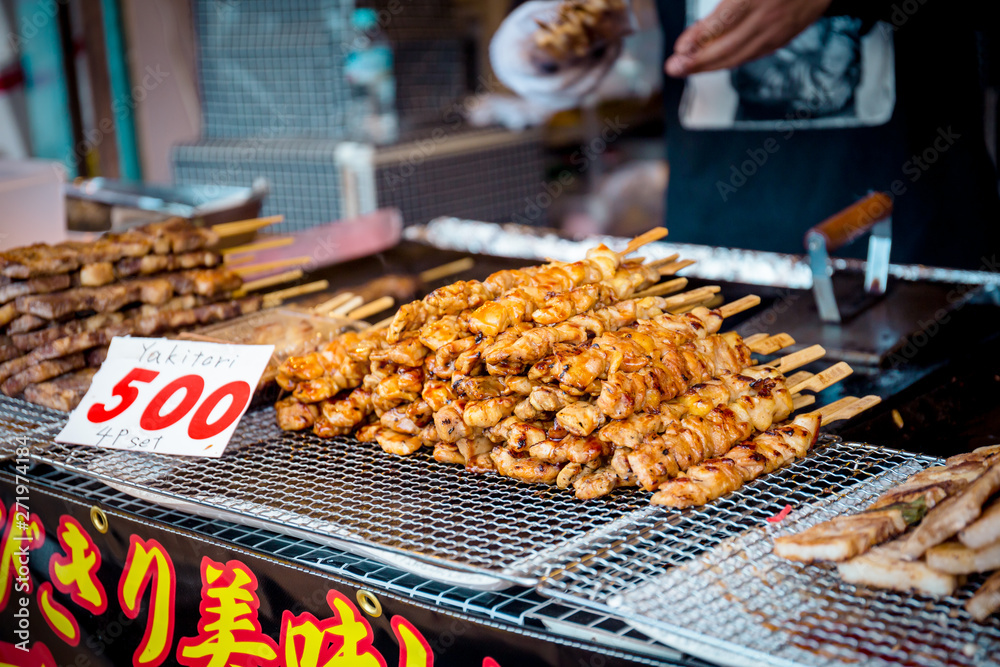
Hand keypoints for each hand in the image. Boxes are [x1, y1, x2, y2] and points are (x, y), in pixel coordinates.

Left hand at [665, 0, 832, 76]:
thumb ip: (726, 6)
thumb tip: (703, 28)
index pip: (723, 21)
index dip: (700, 37)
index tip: (681, 47)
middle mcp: (767, 16)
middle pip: (728, 46)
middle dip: (698, 60)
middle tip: (675, 67)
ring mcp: (777, 30)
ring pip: (739, 56)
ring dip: (710, 66)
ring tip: (687, 69)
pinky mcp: (782, 39)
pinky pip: (752, 55)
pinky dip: (730, 61)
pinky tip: (714, 64)